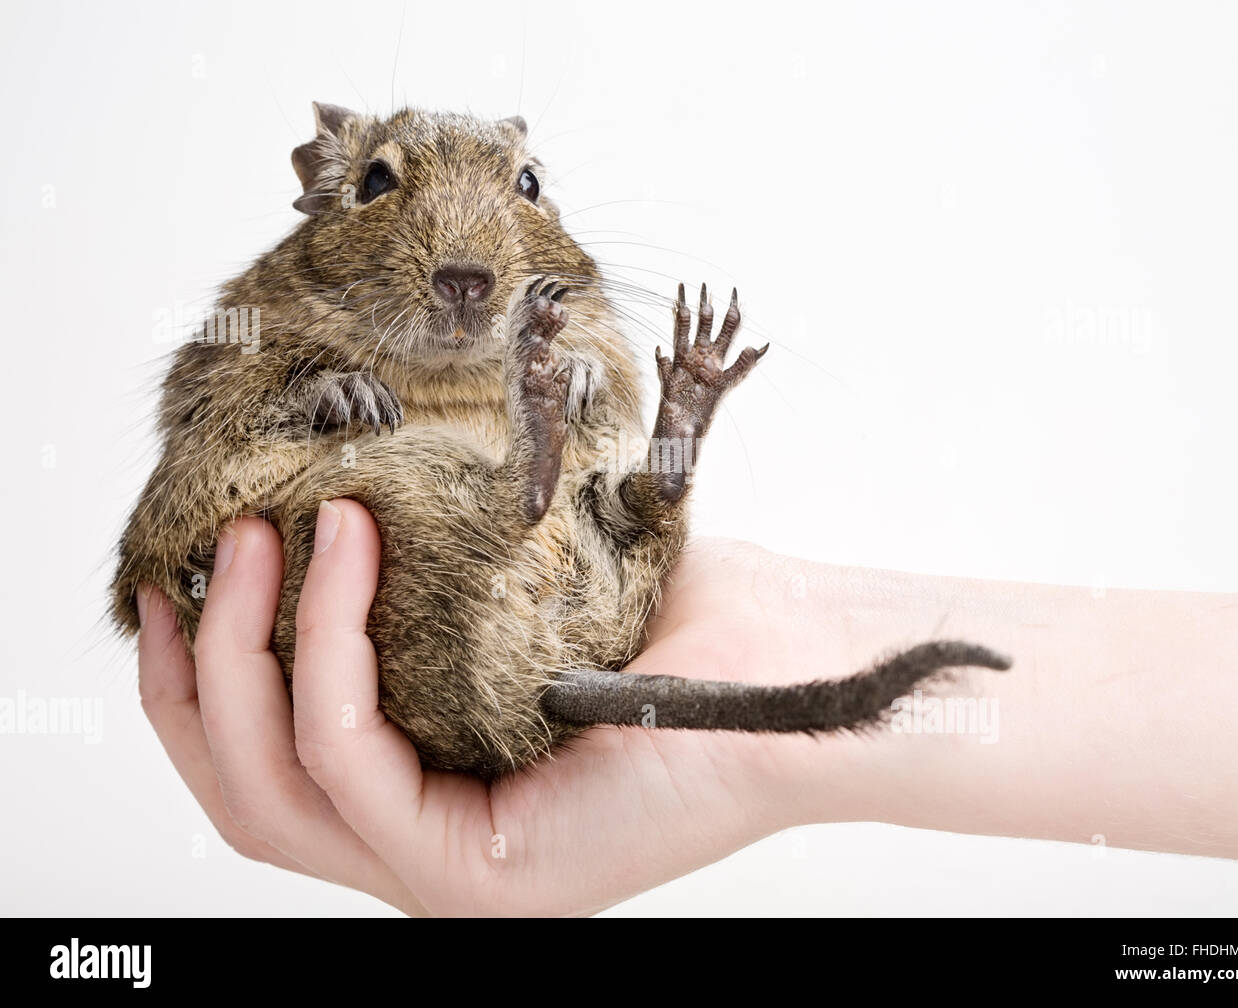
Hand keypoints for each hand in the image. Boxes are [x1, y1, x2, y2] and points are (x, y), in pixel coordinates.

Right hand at [136, 501, 850, 915]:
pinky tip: (348, 546)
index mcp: (437, 799)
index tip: (181, 576)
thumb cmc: (680, 620)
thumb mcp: (510, 603)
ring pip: (271, 789)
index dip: (199, 680)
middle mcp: (431, 850)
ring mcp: (453, 874)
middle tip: (204, 549)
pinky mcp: (482, 869)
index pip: (273, 767)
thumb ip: (413, 599)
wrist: (795, 662)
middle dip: (193, 669)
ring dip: (242, 649)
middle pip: (244, 793)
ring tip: (259, 533)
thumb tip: (320, 502)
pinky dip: (328, 643)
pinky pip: (349, 754)